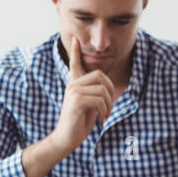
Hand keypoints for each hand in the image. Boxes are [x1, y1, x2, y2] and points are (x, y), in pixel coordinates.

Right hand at [49, 33, 117, 154]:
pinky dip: (105, 111)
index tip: (76, 38)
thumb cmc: (79, 123)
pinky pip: (100, 100)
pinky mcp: (76, 100)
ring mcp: (73, 91)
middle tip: (108, 107)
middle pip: (101, 76)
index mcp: (74, 84)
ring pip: (103, 90)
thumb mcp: (89, 105)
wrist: (66, 138)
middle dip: (111, 91)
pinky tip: (101, 119)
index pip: (75, 63)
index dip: (75, 51)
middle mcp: (72, 85)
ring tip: (105, 115)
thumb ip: (94, 93)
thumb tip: (106, 87)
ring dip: (109, 105)